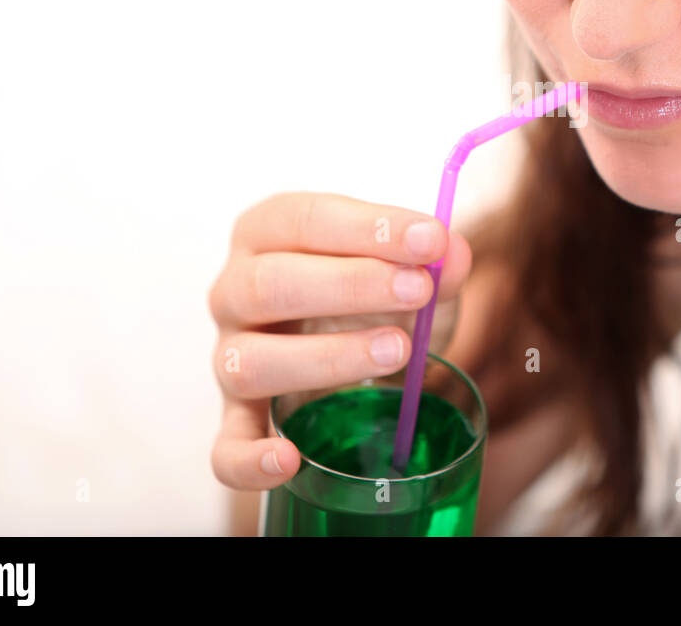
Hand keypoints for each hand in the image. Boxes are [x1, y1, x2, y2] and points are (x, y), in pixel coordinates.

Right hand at [207, 191, 471, 489]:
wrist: (349, 347)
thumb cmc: (369, 295)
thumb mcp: (410, 270)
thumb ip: (435, 263)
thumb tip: (454, 256)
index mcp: (267, 233)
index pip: (303, 219)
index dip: (367, 227)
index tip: (430, 239)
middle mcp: (234, 291)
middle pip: (268, 284)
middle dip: (350, 285)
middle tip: (417, 290)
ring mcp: (230, 357)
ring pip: (250, 361)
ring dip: (327, 358)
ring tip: (397, 352)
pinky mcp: (237, 418)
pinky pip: (225, 448)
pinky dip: (249, 459)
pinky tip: (289, 460)